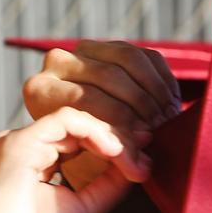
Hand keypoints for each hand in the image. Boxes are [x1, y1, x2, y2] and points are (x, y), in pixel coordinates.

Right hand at [0, 107, 147, 212]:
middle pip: (79, 125)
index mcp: (31, 159)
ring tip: (132, 158)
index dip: (115, 144)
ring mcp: (15, 141)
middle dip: (118, 137)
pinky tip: (114, 151)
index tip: (145, 160)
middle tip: (146, 156)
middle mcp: (20, 145)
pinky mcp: (17, 144)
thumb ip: (107, 184)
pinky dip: (95, 132)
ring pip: (76, 119)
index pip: (79, 138)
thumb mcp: (83, 209)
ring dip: (110, 136)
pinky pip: (66, 120)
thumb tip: (142, 162)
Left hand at [22, 40, 181, 189]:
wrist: (89, 142)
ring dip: (154, 91)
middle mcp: (56, 62)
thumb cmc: (85, 158)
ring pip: (129, 60)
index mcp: (40, 91)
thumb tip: (140, 166)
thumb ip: (108, 157)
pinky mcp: (111, 45)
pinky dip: (162, 80)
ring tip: (169, 117)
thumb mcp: (88, 161)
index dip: (119, 121)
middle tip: (162, 128)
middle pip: (109, 77)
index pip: (86, 100)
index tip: (144, 140)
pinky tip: (171, 103)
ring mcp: (84, 49)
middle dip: (140, 105)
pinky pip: (145, 56)